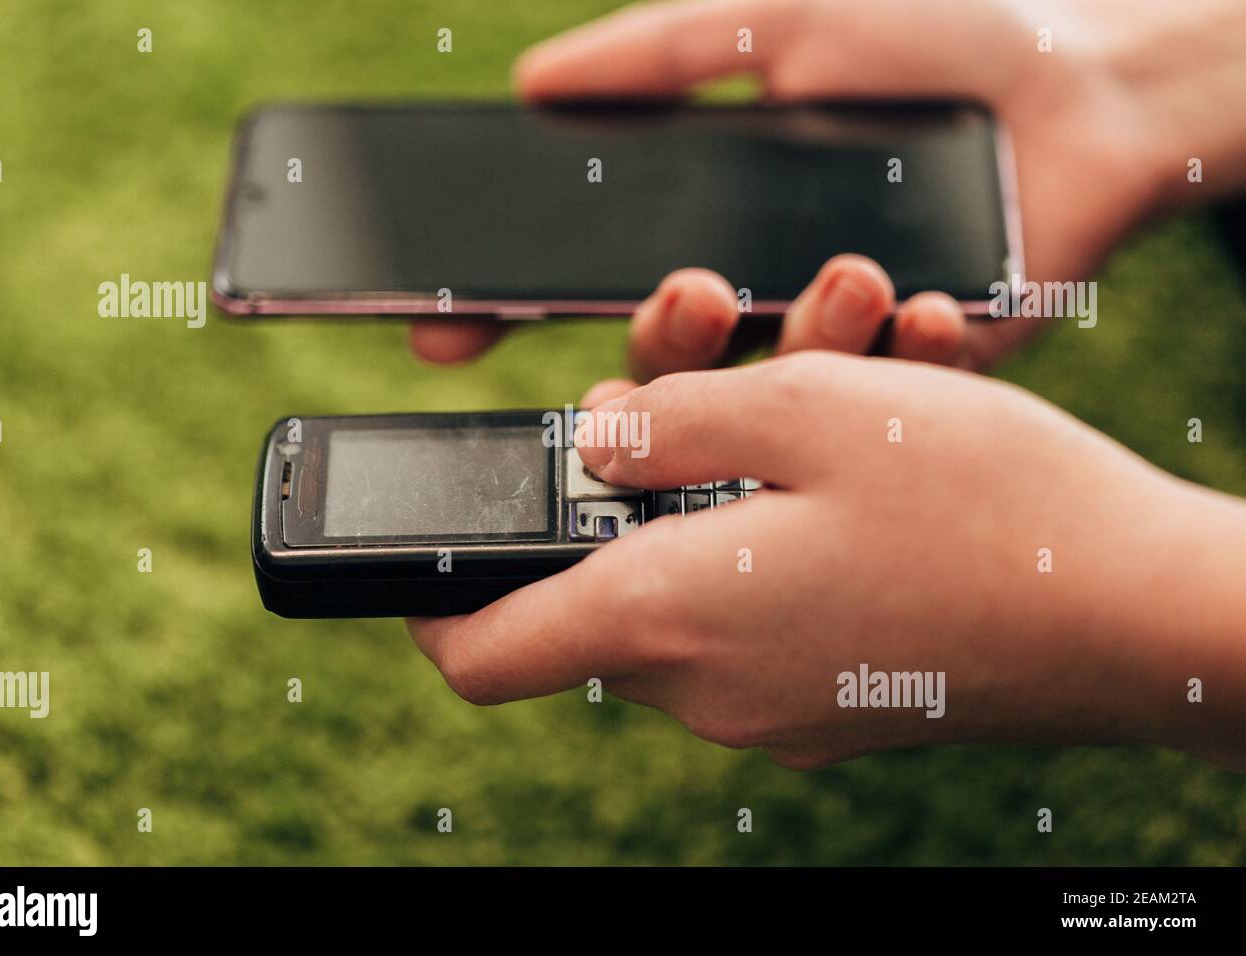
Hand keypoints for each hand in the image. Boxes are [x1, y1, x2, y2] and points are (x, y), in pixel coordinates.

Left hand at [408, 352, 1245, 769]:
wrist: (1140, 615)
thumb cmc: (987, 510)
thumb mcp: (809, 412)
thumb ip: (671, 424)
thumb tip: (596, 441)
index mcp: (670, 616)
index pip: (485, 655)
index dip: (437, 601)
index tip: (434, 546)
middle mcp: (707, 683)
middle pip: (605, 571)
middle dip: (640, 455)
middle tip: (711, 350)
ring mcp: (772, 700)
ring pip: (695, 569)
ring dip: (732, 466)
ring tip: (834, 363)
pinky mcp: (828, 694)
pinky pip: (764, 598)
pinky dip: (783, 520)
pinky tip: (861, 445)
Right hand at [413, 0, 1245, 369]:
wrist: (1084, 86)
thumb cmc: (931, 44)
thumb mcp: (774, 26)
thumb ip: (657, 59)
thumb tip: (530, 82)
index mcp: (707, 232)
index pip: (581, 294)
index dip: (510, 317)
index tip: (442, 338)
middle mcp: (754, 303)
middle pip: (662, 369)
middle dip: (663, 345)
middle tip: (693, 289)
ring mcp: (834, 352)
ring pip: (761, 399)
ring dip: (793, 340)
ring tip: (849, 272)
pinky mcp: (918, 384)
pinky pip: (883, 403)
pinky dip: (905, 355)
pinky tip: (928, 302)